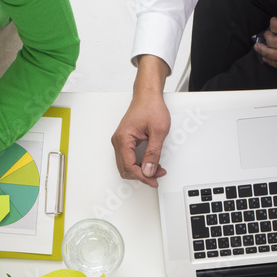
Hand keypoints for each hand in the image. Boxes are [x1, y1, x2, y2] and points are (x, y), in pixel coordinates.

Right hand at [111, 54, 170, 186]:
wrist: (148, 95)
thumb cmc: (151, 107)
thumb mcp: (158, 131)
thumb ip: (153, 153)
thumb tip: (149, 170)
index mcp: (124, 138)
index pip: (129, 166)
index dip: (142, 176)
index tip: (153, 180)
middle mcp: (118, 140)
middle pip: (125, 169)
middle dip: (141, 175)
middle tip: (157, 175)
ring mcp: (120, 141)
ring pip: (126, 166)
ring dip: (140, 171)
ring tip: (155, 169)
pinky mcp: (124, 141)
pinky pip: (128, 159)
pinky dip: (138, 164)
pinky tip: (149, 163)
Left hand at [254, 15, 276, 74]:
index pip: (276, 26)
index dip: (272, 22)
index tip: (272, 21)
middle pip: (271, 40)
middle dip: (266, 36)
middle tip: (265, 34)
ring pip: (270, 53)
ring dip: (262, 49)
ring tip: (258, 47)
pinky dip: (270, 62)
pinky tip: (266, 60)